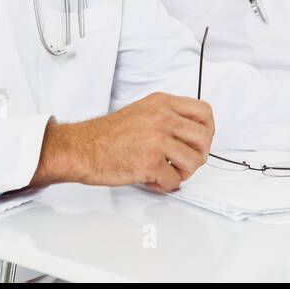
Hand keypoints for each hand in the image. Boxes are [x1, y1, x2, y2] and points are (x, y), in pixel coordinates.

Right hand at [30, 93, 214, 191]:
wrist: (81, 149)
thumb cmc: (107, 135)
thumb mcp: (142, 111)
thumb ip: (168, 116)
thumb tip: (193, 134)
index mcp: (162, 103)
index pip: (205, 112)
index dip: (208, 131)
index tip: (199, 142)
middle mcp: (162, 118)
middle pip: (204, 138)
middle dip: (199, 155)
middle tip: (184, 163)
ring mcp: (157, 139)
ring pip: (194, 161)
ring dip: (183, 173)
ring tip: (166, 172)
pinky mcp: (150, 163)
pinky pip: (174, 180)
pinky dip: (165, 185)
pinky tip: (151, 180)